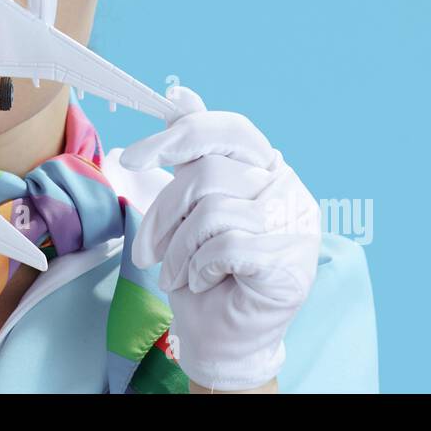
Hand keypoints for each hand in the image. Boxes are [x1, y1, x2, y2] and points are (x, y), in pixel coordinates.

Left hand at [121, 86, 320, 391]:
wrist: (224, 337)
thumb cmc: (205, 268)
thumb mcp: (190, 204)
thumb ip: (192, 151)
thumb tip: (181, 94)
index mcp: (267, 166)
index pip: (227, 129)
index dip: (178, 136)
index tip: (134, 157)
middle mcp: (288, 188)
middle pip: (208, 173)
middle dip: (164, 213)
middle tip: (146, 250)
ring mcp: (295, 225)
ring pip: (212, 212)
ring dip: (179, 249)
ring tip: (177, 273)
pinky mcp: (290, 263)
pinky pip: (225, 247)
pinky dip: (199, 268)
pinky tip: (203, 281)